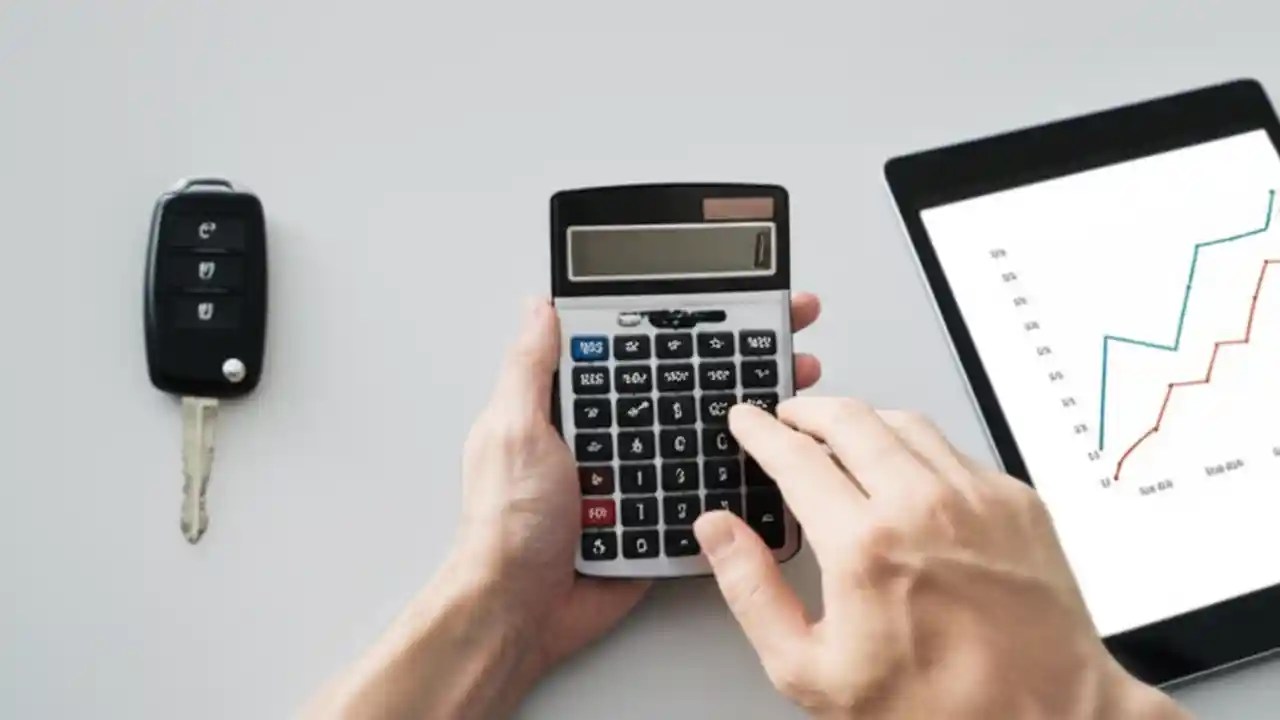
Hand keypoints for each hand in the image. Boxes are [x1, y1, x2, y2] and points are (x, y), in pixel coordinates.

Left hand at [455, 292, 823, 675]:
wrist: (519, 613)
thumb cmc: (505, 526)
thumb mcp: (514, 431)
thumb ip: (531, 370)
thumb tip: (540, 308)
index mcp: (568, 407)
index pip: (631, 349)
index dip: (676, 322)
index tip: (721, 303)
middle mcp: (603, 436)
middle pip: (675, 387)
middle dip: (729, 362)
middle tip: (781, 340)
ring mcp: (630, 477)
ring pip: (694, 436)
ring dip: (741, 416)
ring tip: (791, 388)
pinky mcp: (652, 518)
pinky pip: (697, 489)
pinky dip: (731, 475)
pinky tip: (770, 455)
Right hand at [692, 399, 1191, 719]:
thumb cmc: (936, 708)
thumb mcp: (812, 671)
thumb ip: (753, 590)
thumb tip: (718, 531)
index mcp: (864, 544)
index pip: (795, 455)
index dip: (761, 431)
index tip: (747, 419)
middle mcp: (922, 505)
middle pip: (850, 418)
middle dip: (807, 410)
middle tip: (788, 418)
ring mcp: (977, 496)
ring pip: (905, 422)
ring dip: (863, 419)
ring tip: (842, 436)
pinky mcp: (1016, 501)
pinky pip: (955, 449)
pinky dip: (918, 447)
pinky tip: (907, 472)